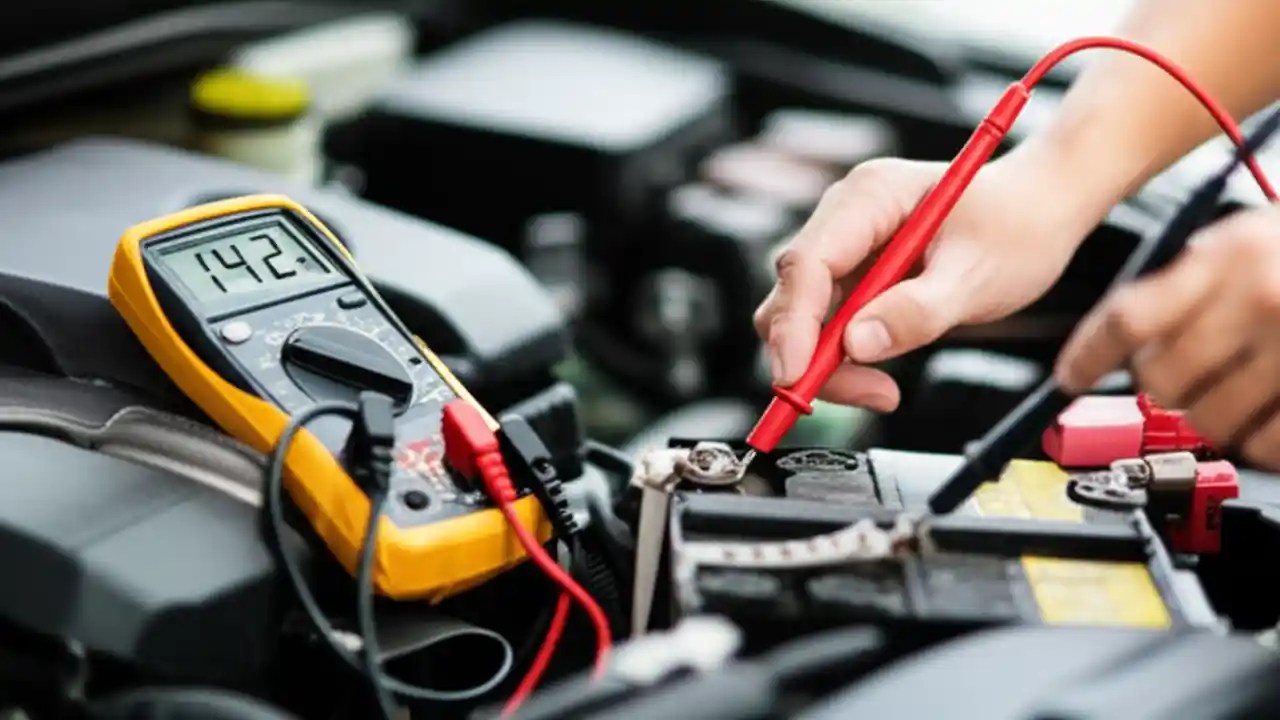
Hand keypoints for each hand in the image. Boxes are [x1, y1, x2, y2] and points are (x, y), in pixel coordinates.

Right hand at [753, 144, 1100, 410]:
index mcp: (870, 197)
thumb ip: (918, 310)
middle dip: (808, 353)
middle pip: (792, 294)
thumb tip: (858, 344)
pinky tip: (879, 377)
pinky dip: (843, 361)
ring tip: (882, 390)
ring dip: (827, 365)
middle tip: (862, 394)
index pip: (807, 262)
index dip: (794, 324)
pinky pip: (826, 326)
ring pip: (802, 317)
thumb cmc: (1019, 225)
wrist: (1041, 211)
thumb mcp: (979, 274)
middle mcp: (846, 218)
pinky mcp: (854, 278)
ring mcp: (847, 248)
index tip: (797, 375)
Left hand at [1055, 205, 1279, 468]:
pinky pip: (1269, 446)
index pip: (1129, 317)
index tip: (1069, 377)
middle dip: (1161, 388)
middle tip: (1180, 382)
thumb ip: (1192, 283)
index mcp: (1229, 256)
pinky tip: (1271, 416)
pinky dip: (1261, 443)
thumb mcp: (1248, 237)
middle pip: (1160, 378)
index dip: (1088, 354)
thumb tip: (1133, 338)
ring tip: (1236, 395)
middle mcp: (1259, 300)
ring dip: (1211, 420)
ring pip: (1209, 422)